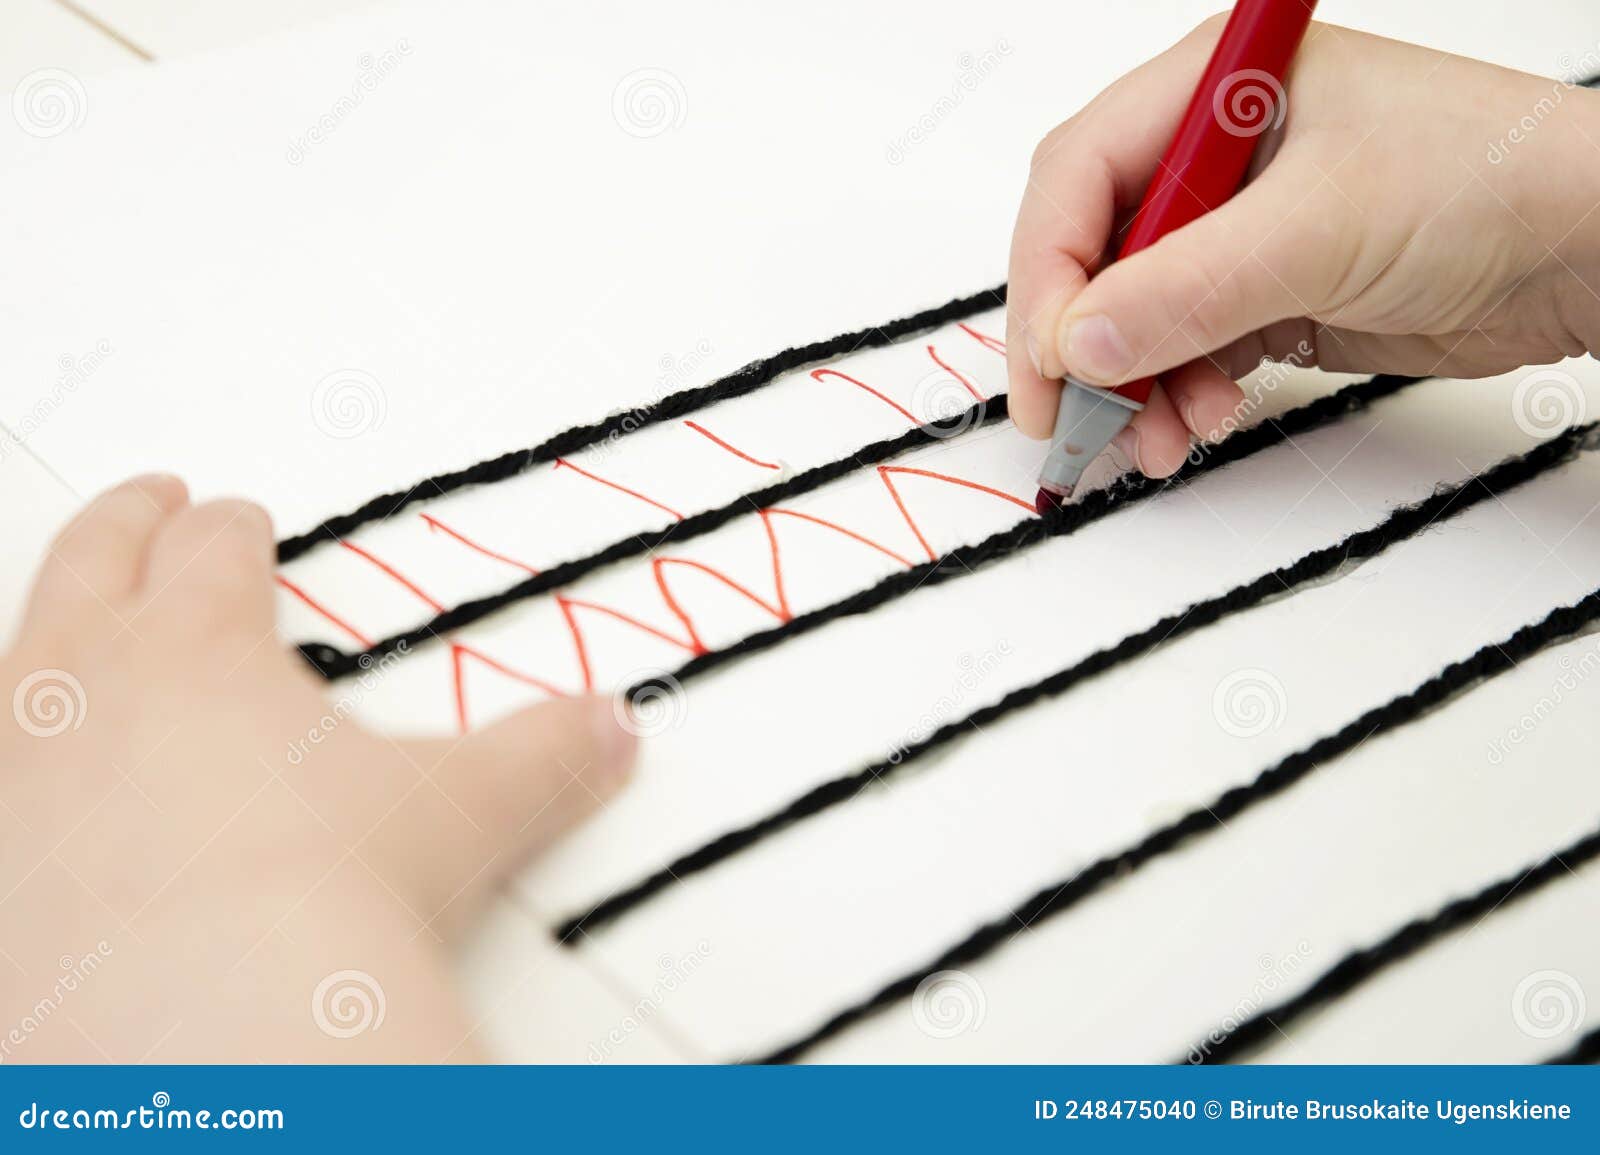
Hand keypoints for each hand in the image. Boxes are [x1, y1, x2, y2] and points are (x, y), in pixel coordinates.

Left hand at [0, 475, 635, 1060]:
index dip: (233, 525)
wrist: (207, 1027)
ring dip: (49, 624)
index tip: (238, 517)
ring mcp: (12, 774)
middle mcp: (85, 690)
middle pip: (91, 562)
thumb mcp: (458, 812)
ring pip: (16, 656)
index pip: (214, 550)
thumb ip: (542, 757)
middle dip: (123, 524)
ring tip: (67, 622)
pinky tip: (29, 788)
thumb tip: (612, 727)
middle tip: (147, 501)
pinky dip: (6, 758)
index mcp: (200, 648)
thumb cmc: (312, 900)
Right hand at [1008, 17, 1599, 476]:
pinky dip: (1178, 395)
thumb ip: (1186, 288)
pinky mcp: (1266, 293)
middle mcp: (1212, 155)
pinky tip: (1199, 422)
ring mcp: (1238, 228)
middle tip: (1075, 416)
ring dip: (1133, 385)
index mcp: (1210, 90)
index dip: (1049, 273)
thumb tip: (1079, 342)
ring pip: (1132, 315)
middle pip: (1093, 251)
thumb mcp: (1320, 228)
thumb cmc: (1489, 181)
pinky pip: (1184, 350)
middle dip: (1083, 342)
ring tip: (1158, 434)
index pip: (1080, 178)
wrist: (1589, 251)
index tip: (1051, 361)